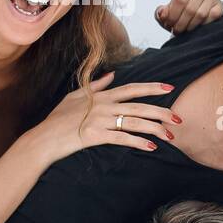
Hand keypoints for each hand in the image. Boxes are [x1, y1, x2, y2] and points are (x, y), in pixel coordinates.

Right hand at [31, 71, 177, 162]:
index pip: (132, 89)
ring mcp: (99, 120)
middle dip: (162, 112)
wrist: (43, 139)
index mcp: (101, 96)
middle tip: (179, 118)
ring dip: (155, 129)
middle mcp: (103, 106)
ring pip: (134, 122)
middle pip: (139, 106)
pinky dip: (138, 143)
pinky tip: (151, 147)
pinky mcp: (95, 136)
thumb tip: (112, 75)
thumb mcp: (74, 97)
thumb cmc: (57, 119)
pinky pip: (122, 138)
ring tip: (170, 136)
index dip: (152, 87)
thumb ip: (96, 85)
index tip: (170, 87)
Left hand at [155, 0, 222, 33]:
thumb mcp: (166, 14)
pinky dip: (204, 24)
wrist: (193, 18)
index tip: (169, 24)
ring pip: (201, 14)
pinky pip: (212, 16)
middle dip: (181, 23)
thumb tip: (163, 13)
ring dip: (191, 26)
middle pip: (190, 8)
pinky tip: (198, 27)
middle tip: (177, 31)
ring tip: (185, 30)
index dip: (173, 14)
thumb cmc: (179, 14)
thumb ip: (160, 13)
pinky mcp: (220, 5)